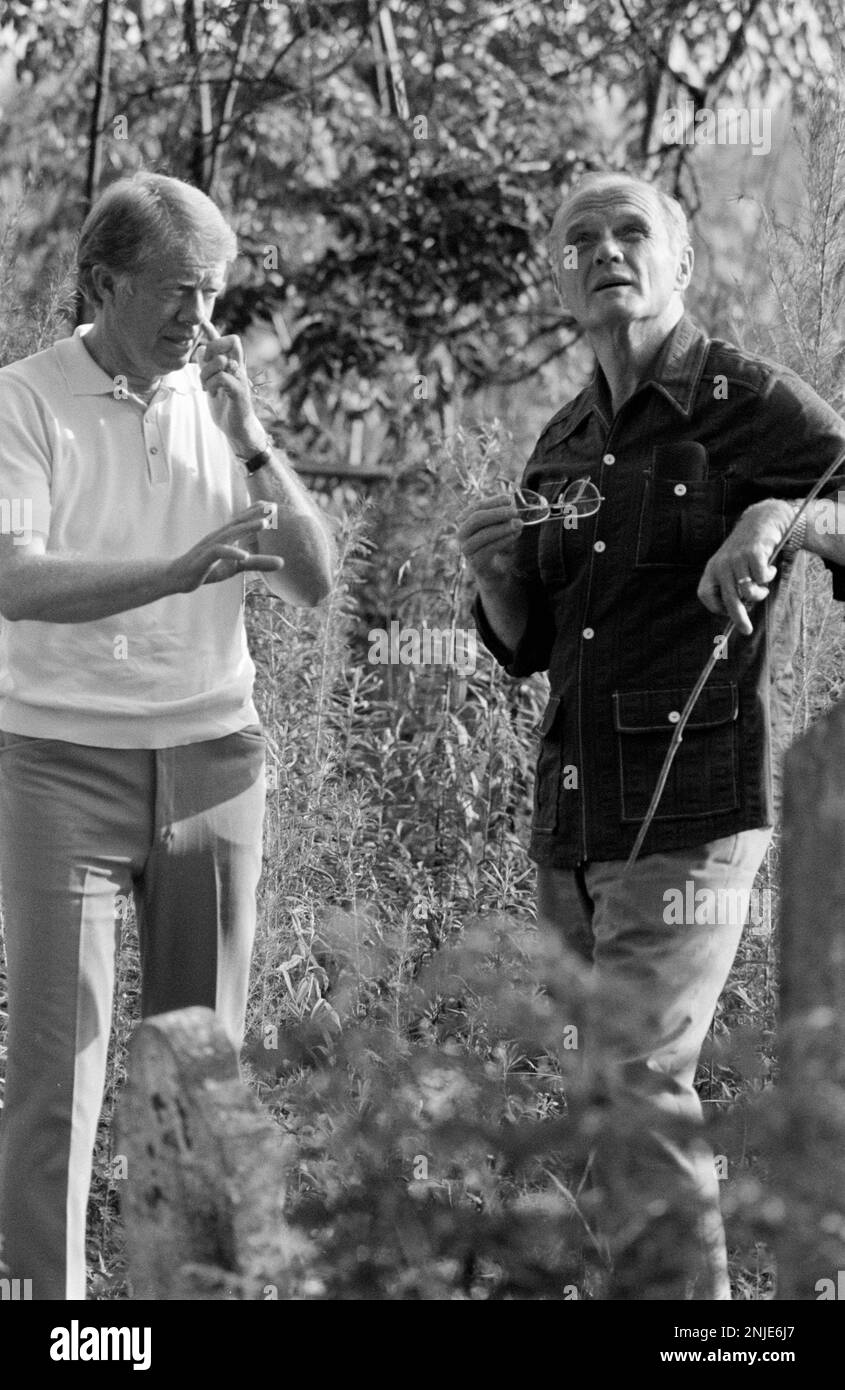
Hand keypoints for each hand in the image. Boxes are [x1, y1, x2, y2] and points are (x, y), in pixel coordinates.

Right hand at [169, 504, 283, 591]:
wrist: (178, 577)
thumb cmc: (207, 568)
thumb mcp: (236, 567)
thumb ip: (258, 563)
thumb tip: (283, 563)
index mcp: (226, 536)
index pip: (242, 520)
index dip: (256, 511)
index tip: (273, 504)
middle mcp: (219, 537)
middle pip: (239, 522)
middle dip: (255, 513)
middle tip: (273, 506)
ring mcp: (210, 546)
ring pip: (230, 533)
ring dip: (247, 527)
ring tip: (264, 524)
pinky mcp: (204, 558)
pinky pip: (218, 552)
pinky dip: (232, 552)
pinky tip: (245, 555)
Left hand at [195, 318, 265, 456]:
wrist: (238, 429)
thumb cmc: (226, 406)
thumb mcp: (212, 383)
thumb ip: (207, 367)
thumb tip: (200, 349)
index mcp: (233, 365)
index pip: (226, 341)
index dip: (213, 330)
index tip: (202, 320)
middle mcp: (240, 368)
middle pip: (232, 340)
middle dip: (212, 348)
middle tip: (204, 365)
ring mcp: (241, 379)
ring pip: (222, 359)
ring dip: (206, 372)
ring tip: (206, 386)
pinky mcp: (240, 392)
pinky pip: (223, 377)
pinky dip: (212, 384)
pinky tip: (211, 393)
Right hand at [456, 494, 523, 587]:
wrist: (494, 571)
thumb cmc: (496, 544)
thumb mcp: (498, 526)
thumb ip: (500, 514)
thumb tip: (510, 500)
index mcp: (464, 521)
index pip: (476, 507)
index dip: (493, 501)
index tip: (509, 499)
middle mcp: (461, 534)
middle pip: (476, 519)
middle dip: (497, 513)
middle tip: (515, 511)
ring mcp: (467, 549)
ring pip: (483, 534)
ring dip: (503, 527)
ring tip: (519, 524)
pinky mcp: (476, 562)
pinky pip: (489, 548)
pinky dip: (504, 540)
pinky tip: (515, 535)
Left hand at [697, 500, 792, 635]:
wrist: (762, 521)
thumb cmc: (748, 551)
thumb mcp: (733, 566)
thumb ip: (732, 586)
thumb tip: (736, 616)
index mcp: (712, 568)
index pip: (704, 594)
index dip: (715, 607)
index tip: (726, 612)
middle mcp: (721, 564)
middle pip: (728, 599)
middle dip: (738, 617)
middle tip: (746, 630)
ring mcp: (737, 558)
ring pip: (748, 591)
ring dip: (760, 592)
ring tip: (763, 584)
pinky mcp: (753, 553)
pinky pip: (762, 578)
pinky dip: (769, 576)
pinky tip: (769, 567)